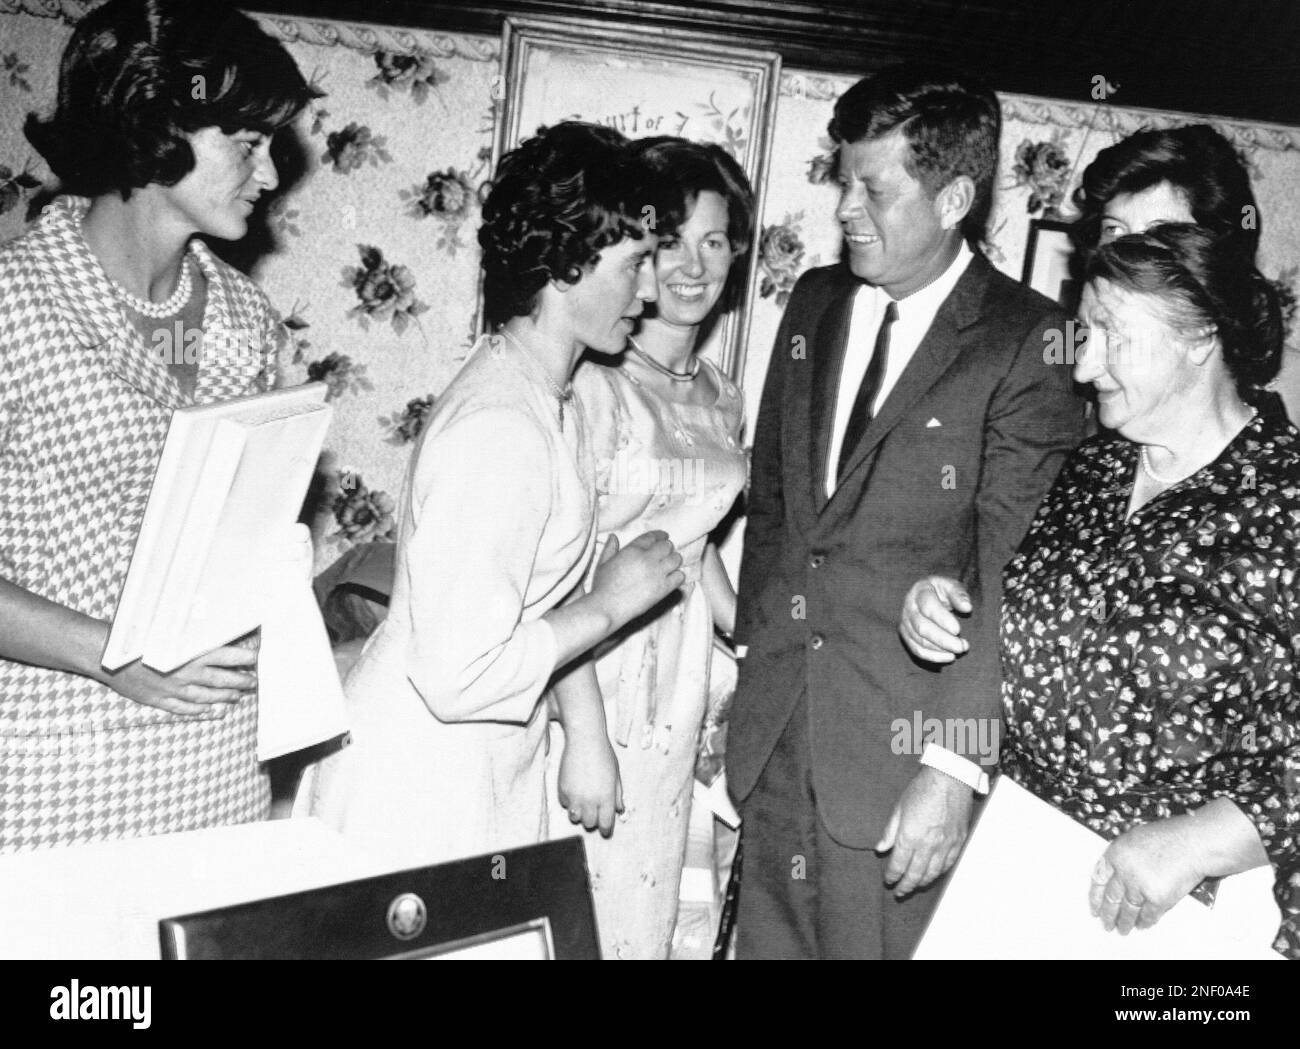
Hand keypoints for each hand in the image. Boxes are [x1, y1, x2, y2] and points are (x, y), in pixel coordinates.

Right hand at [98, 637, 257, 716]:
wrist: (106, 655)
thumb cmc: (137, 635)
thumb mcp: (167, 628)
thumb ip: (191, 631)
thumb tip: (213, 626)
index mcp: (191, 653)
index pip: (229, 656)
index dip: (246, 658)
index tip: (256, 658)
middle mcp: (186, 673)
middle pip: (223, 679)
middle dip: (242, 681)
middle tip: (254, 681)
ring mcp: (173, 689)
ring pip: (208, 696)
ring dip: (225, 696)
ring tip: (237, 696)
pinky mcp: (159, 700)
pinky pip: (185, 708)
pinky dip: (200, 710)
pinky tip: (211, 710)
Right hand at [557, 728, 623, 836]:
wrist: (584, 740)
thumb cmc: (603, 755)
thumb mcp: (616, 775)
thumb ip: (618, 794)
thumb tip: (619, 809)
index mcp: (606, 798)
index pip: (605, 824)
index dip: (605, 829)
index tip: (604, 829)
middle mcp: (590, 800)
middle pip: (589, 824)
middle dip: (593, 820)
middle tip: (594, 811)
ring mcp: (575, 796)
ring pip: (575, 818)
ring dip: (580, 813)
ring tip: (583, 803)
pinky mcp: (562, 790)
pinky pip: (565, 805)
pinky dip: (569, 802)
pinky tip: (574, 790)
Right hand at [590, 531, 683, 628]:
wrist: (607, 607)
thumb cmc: (602, 587)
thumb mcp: (602, 564)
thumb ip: (609, 549)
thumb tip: (613, 536)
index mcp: (632, 550)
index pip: (652, 537)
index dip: (660, 535)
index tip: (664, 537)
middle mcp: (646, 559)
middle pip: (667, 546)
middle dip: (667, 548)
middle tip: (666, 553)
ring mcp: (656, 573)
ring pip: (676, 559)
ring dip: (674, 560)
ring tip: (670, 565)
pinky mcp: (663, 588)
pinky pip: (680, 576)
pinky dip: (678, 576)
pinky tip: (671, 579)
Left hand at [876, 765, 973, 896]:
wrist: (950, 778)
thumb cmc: (922, 789)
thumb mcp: (899, 808)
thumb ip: (890, 831)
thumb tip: (880, 848)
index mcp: (910, 836)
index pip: (899, 865)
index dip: (892, 875)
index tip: (888, 880)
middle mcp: (928, 845)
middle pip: (915, 874)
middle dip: (906, 886)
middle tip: (899, 892)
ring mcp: (946, 845)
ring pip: (933, 873)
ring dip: (922, 883)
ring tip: (914, 886)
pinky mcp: (958, 841)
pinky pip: (948, 864)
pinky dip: (939, 873)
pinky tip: (933, 875)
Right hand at [899, 576, 970, 662]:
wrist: (928, 596)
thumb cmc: (942, 592)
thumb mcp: (951, 586)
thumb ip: (959, 594)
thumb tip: (967, 607)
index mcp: (920, 591)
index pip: (928, 606)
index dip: (942, 619)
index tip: (958, 630)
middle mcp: (909, 607)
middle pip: (922, 627)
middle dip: (943, 639)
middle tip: (962, 646)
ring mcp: (905, 622)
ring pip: (919, 640)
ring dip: (940, 649)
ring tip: (960, 650)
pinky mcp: (906, 635)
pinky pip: (917, 650)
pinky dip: (933, 656)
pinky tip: (949, 657)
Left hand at [1089, 818, 1205, 933]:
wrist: (1194, 844)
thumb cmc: (1170, 838)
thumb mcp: (1135, 839)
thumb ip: (1123, 857)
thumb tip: (1115, 876)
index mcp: (1115, 854)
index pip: (1098, 880)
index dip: (1095, 896)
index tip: (1094, 908)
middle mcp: (1124, 871)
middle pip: (1111, 898)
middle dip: (1108, 914)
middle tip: (1106, 924)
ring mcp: (1140, 886)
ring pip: (1128, 910)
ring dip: (1125, 922)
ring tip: (1122, 930)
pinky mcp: (1157, 898)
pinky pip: (1149, 915)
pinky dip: (1145, 922)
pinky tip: (1142, 925)